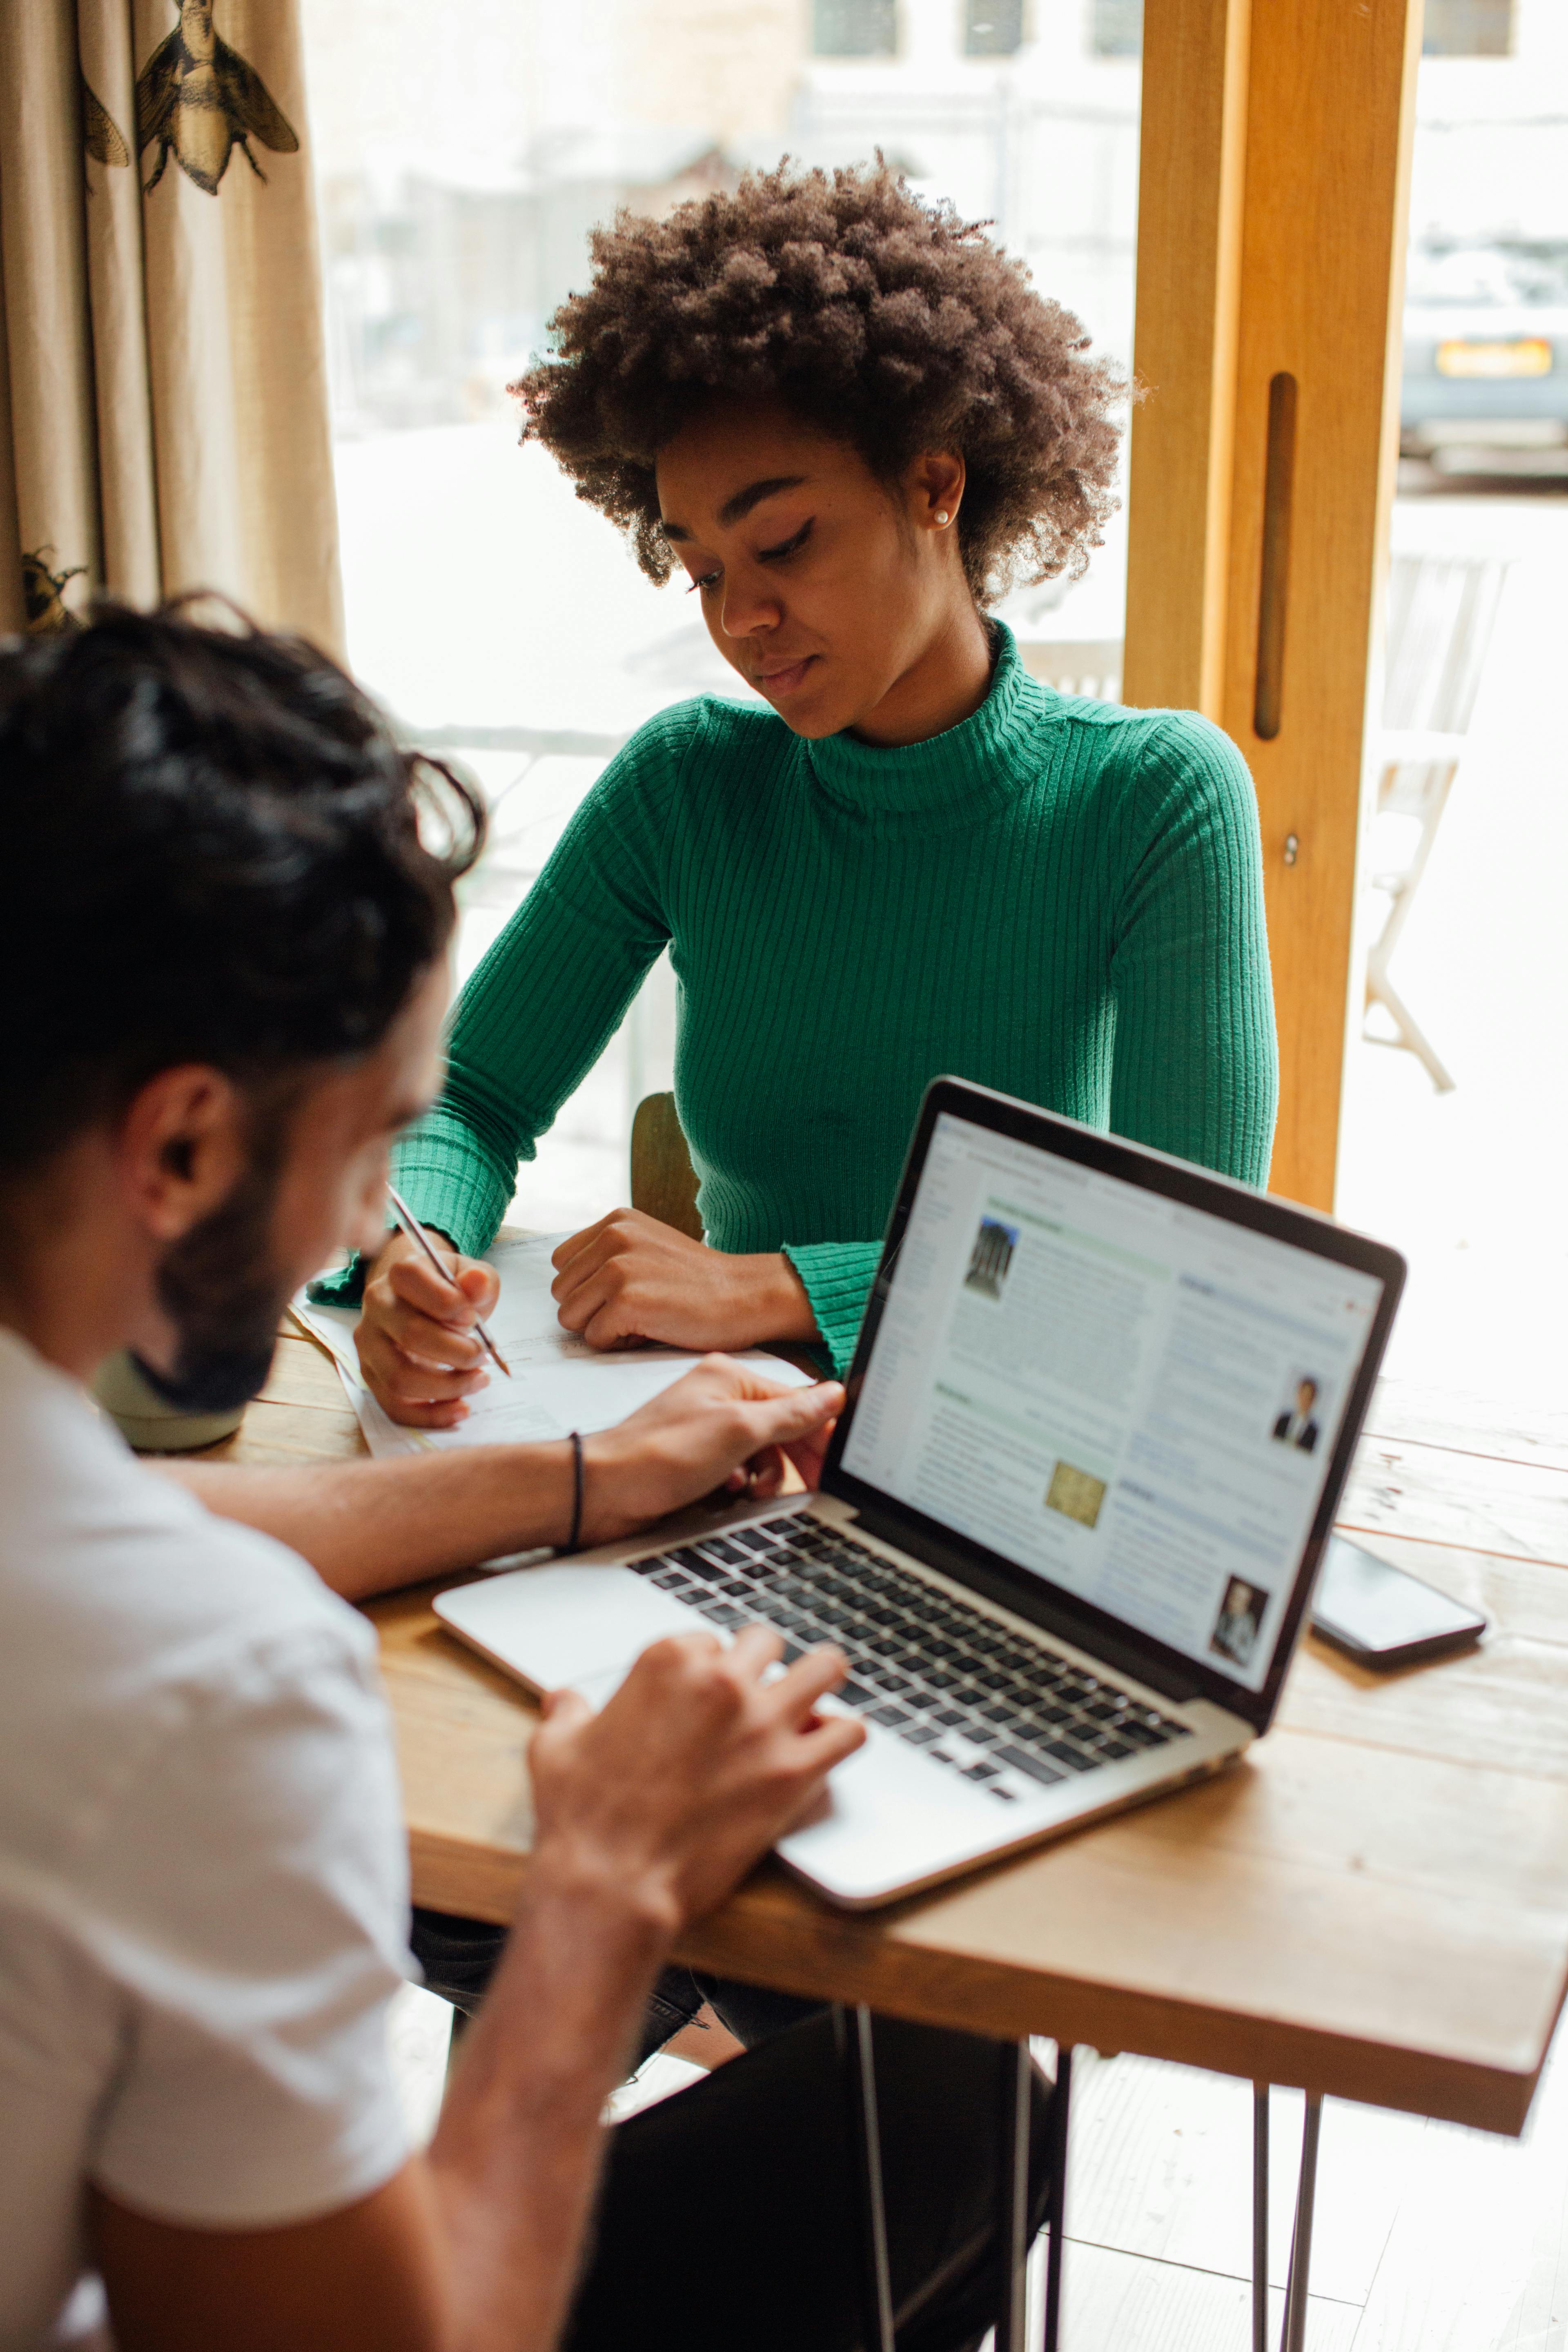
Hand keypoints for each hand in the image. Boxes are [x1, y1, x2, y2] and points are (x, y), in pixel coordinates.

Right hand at [355, 1229, 499, 1428]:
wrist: (423, 1304)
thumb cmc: (451, 1291)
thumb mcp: (473, 1276)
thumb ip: (479, 1281)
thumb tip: (474, 1284)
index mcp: (400, 1273)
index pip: (411, 1278)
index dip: (447, 1301)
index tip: (473, 1317)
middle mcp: (377, 1306)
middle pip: (410, 1335)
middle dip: (457, 1352)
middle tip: (483, 1356)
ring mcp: (370, 1344)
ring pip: (399, 1378)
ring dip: (447, 1387)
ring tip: (478, 1380)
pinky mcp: (372, 1376)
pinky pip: (395, 1406)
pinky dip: (431, 1415)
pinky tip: (461, 1408)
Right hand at [529, 1625, 864, 1932]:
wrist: (612, 1884)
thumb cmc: (583, 1818)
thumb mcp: (554, 1749)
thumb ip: (567, 1712)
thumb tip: (566, 1700)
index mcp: (668, 1662)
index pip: (709, 1639)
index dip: (709, 1667)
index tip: (705, 1694)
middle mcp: (722, 1682)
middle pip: (767, 1643)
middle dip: (762, 1666)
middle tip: (758, 1694)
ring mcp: (763, 1724)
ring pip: (825, 1668)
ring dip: (819, 1681)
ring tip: (813, 1701)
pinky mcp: (793, 1772)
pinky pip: (849, 1733)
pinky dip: (843, 1736)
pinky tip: (828, 1747)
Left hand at [551, 1208, 817, 1351]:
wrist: (748, 1296)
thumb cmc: (700, 1283)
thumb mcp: (650, 1247)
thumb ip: (610, 1254)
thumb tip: (567, 1287)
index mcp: (616, 1221)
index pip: (562, 1263)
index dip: (588, 1288)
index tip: (628, 1292)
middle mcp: (613, 1237)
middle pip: (562, 1292)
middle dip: (593, 1310)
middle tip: (639, 1309)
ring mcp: (618, 1268)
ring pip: (571, 1317)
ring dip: (604, 1328)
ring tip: (645, 1318)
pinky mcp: (626, 1300)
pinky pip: (595, 1338)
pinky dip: (621, 1344)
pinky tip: (654, 1330)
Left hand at [580, 1356, 843, 1545]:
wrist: (602, 1494)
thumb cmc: (655, 1457)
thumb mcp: (737, 1432)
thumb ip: (789, 1414)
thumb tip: (831, 1395)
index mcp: (729, 1378)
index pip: (796, 1401)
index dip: (818, 1435)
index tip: (831, 1464)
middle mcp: (718, 1399)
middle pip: (781, 1429)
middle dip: (788, 1460)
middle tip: (802, 1485)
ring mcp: (706, 1431)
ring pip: (761, 1456)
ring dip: (761, 1477)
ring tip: (744, 1489)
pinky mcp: (696, 1462)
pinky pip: (737, 1475)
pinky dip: (737, 1489)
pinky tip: (723, 1495)